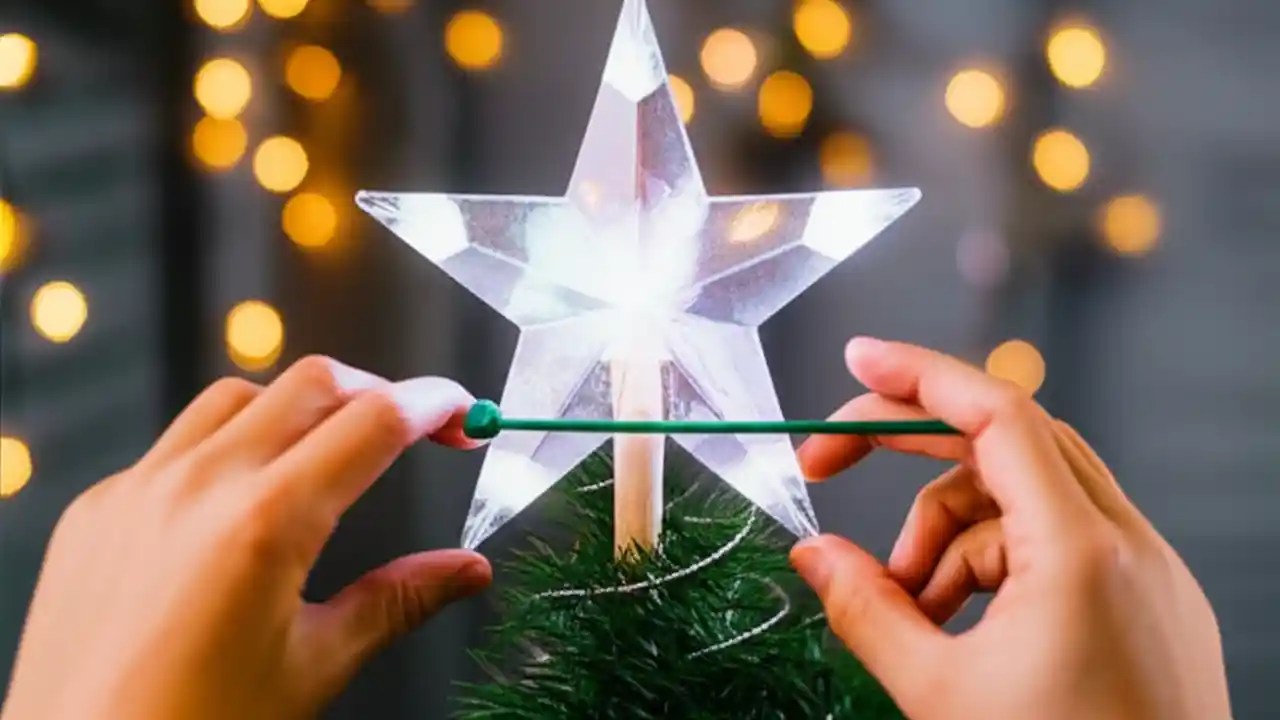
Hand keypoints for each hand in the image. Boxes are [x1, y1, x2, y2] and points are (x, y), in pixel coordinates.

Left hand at [1, 357, 491, 719]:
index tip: (461, 414)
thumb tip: (466, 571)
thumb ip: (397, 601)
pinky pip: (174, 444)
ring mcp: (138, 490)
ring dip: (298, 407)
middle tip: (412, 428)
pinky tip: (242, 499)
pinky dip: (226, 447)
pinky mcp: (96, 508)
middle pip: (313, 384)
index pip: (375, 422)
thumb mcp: (315, 667)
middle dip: (376, 392)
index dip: (433, 405)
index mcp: (264, 523)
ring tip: (330, 452)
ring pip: (237, 397)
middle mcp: (197, 488)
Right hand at [791, 339, 1230, 719]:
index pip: (998, 413)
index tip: (856, 361)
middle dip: (910, 460)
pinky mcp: (1149, 605)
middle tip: (829, 470)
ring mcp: (1146, 573)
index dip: (919, 375)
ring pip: (1022, 502)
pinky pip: (1054, 547)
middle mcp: (1126, 545)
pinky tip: (958, 626)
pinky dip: (992, 567)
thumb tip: (812, 554)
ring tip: (905, 605)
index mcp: (1081, 551)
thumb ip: (863, 609)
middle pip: (1004, 445)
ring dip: (944, 534)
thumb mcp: (938, 695)